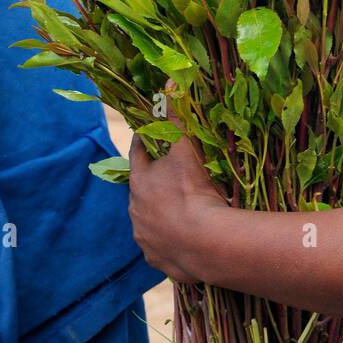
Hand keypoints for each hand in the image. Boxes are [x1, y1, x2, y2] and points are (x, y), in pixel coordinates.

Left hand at [129, 131, 226, 280]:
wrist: (206, 243)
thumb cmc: (194, 191)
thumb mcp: (187, 150)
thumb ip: (177, 119)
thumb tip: (169, 83)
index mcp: (139, 182)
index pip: (137, 155)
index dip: (145, 143)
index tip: (150, 136)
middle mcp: (135, 211)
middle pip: (142, 191)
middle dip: (155, 184)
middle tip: (174, 178)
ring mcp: (144, 237)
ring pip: (149, 221)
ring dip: (161, 215)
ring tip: (183, 213)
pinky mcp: (156, 259)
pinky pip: (161, 247)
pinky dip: (170, 241)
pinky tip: (186, 239)